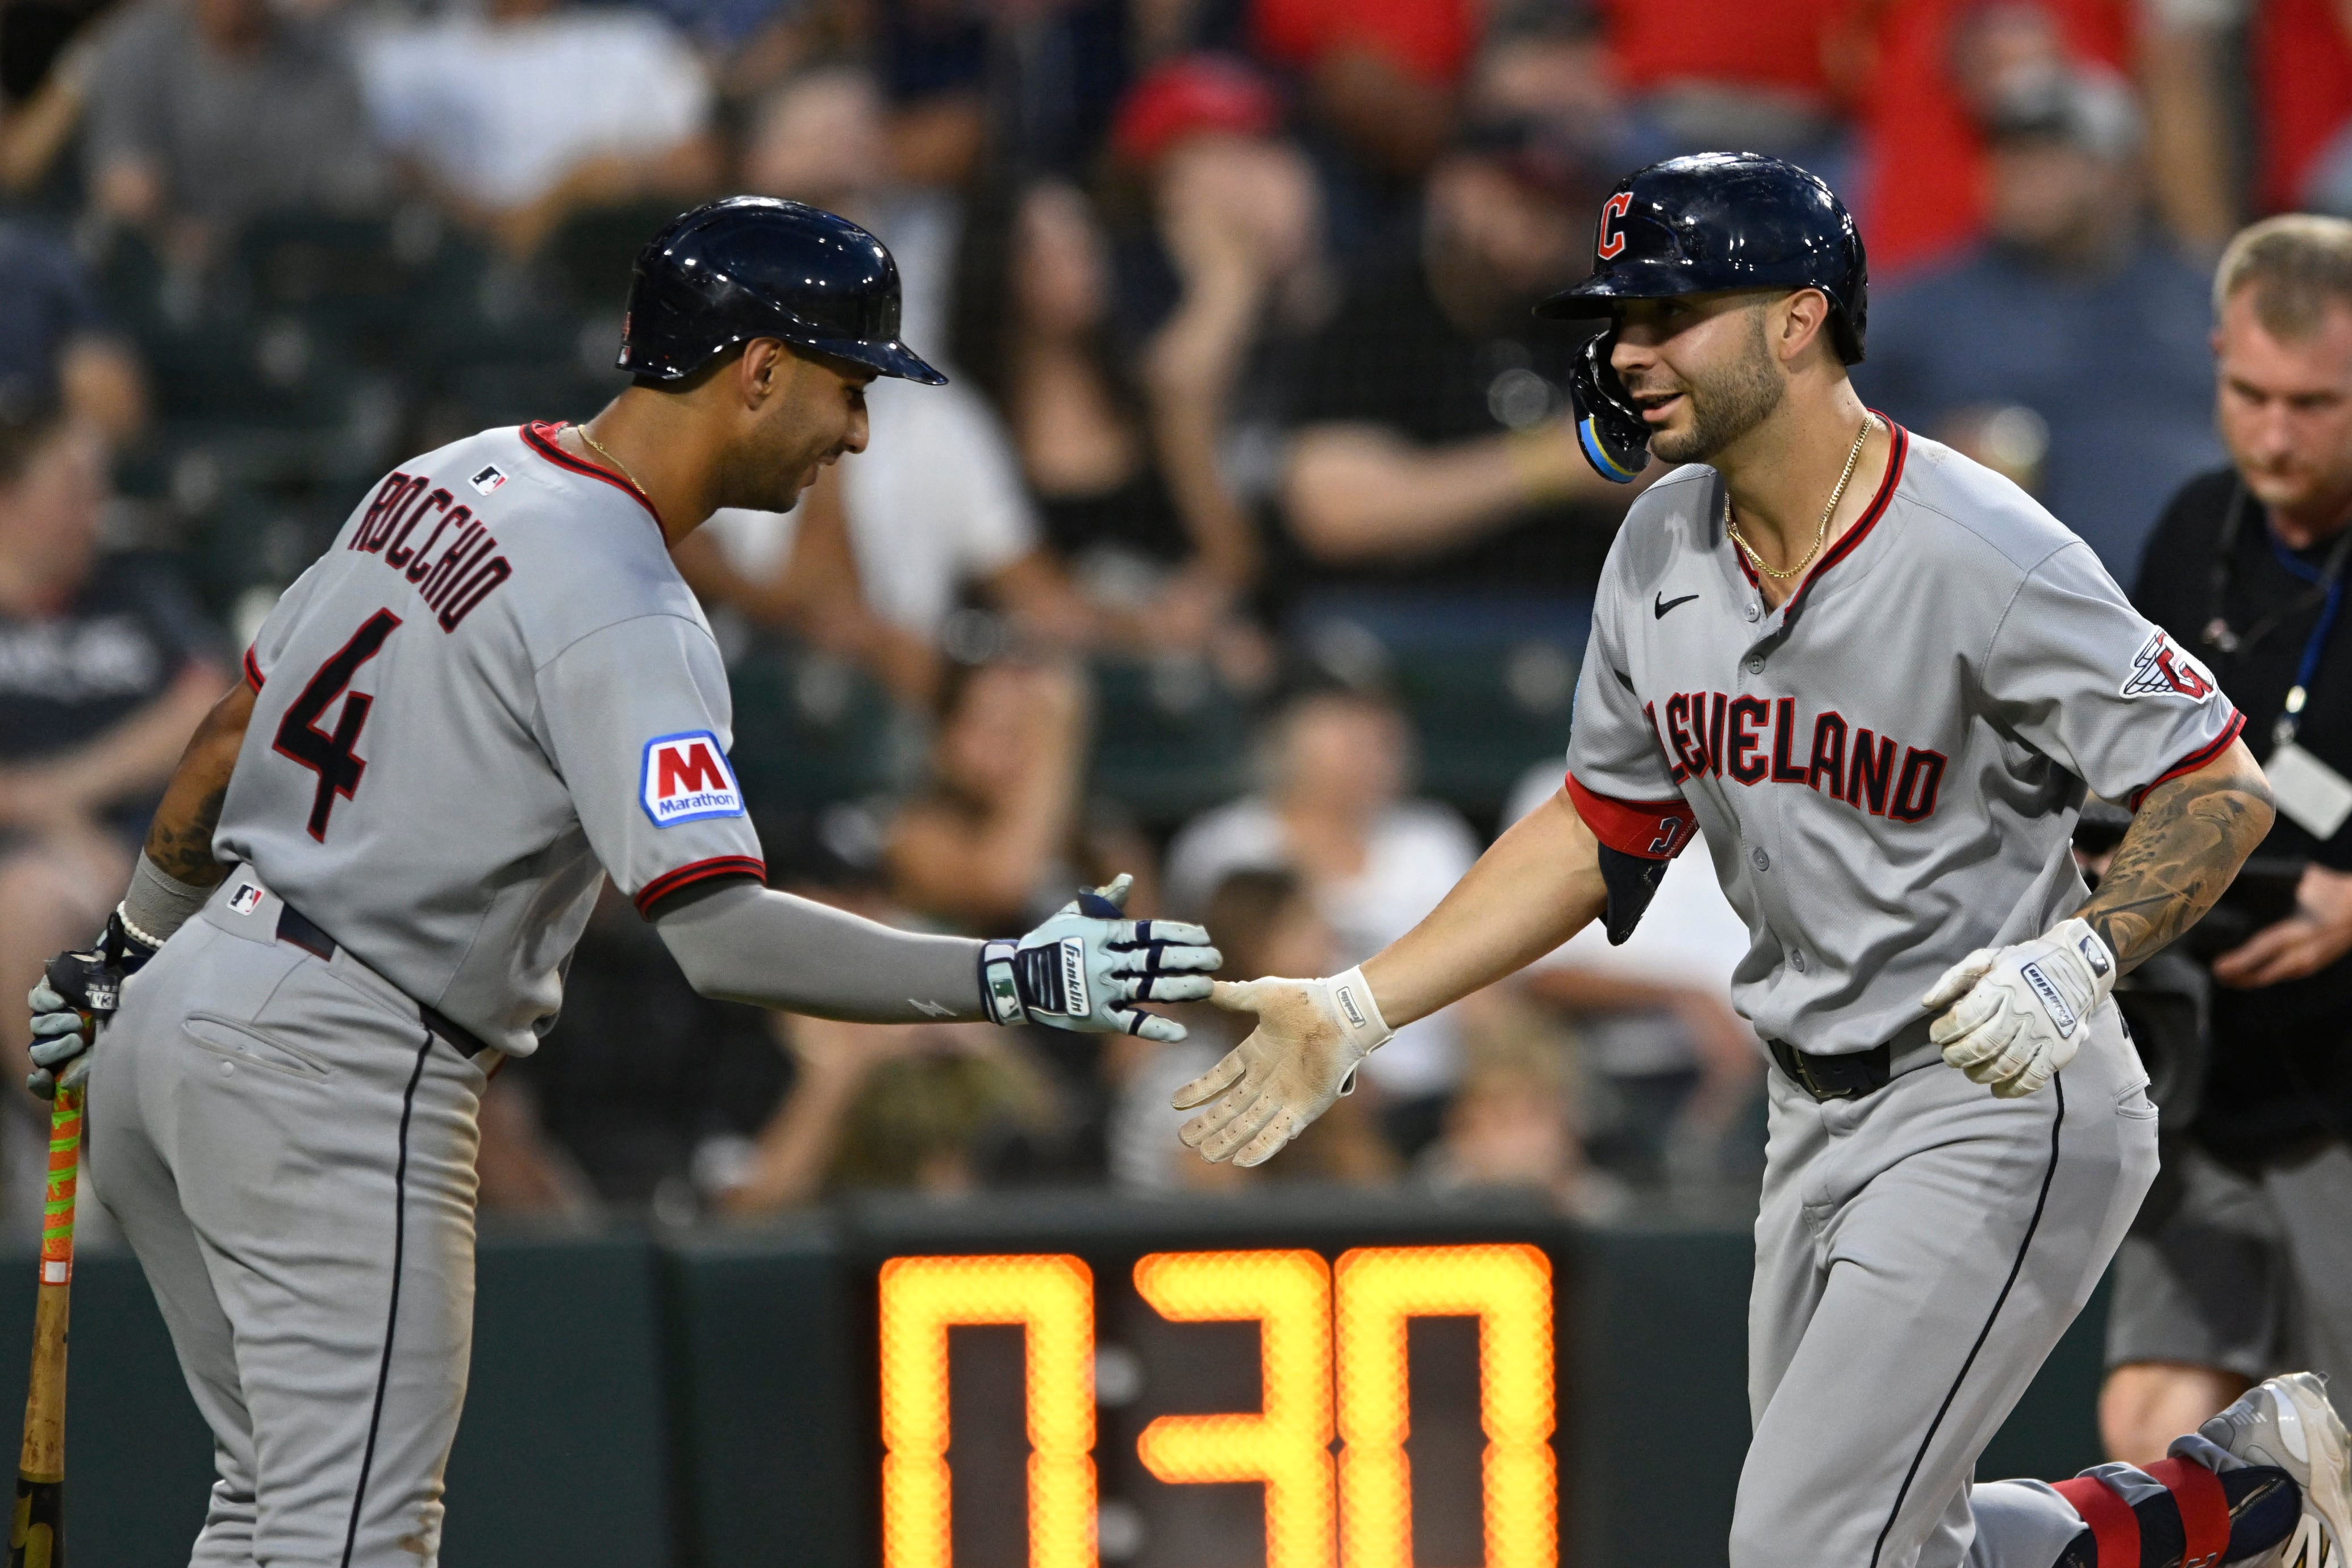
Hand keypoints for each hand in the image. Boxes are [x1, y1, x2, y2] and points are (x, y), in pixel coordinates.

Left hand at [26, 909, 159, 1097]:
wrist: (136, 980)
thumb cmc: (133, 1016)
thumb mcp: (119, 1041)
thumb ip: (94, 1062)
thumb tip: (68, 1081)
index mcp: (75, 1056)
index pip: (49, 1078)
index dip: (43, 1083)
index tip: (49, 1078)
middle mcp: (59, 1037)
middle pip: (40, 1052)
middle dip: (56, 1049)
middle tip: (77, 1041)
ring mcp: (53, 1014)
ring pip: (38, 1027)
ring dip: (54, 1026)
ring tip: (76, 1021)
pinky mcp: (51, 991)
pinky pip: (37, 1000)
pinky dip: (45, 1002)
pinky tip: (60, 1003)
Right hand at [984, 874, 1219, 1042]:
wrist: (1017, 979)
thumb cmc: (1048, 941)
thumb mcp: (1073, 915)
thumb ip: (1106, 900)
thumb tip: (1128, 878)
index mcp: (1103, 934)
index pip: (1149, 932)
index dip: (1179, 934)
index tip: (1203, 936)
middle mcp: (1106, 962)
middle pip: (1156, 960)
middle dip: (1189, 959)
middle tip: (1216, 959)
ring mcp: (1103, 991)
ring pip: (1150, 989)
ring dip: (1181, 988)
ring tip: (1207, 987)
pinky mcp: (1098, 1018)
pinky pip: (1132, 1024)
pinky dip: (1156, 1029)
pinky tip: (1181, 1032)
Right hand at [1172, 968, 1392, 1165]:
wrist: (1343, 1014)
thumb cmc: (1307, 1001)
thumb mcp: (1261, 995)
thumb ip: (1232, 995)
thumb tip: (1203, 986)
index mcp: (1256, 1053)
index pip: (1221, 1077)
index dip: (1199, 1090)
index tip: (1175, 1104)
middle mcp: (1268, 1078)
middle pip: (1231, 1107)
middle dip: (1208, 1124)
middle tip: (1185, 1140)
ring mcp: (1285, 1095)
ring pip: (1249, 1124)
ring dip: (1228, 1140)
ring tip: (1207, 1155)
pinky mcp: (1305, 1108)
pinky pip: (1278, 1133)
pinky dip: (1261, 1148)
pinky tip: (1241, 1161)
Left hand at [1923, 917, 2115, 1097]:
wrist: (2078, 965)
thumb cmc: (2024, 962)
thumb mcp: (1987, 957)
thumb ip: (1954, 978)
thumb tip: (1927, 1004)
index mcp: (2001, 987)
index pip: (1963, 1018)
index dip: (1944, 1032)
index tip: (1937, 1036)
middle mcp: (2022, 1012)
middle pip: (1981, 1046)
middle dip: (1957, 1057)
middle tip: (1950, 1057)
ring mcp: (2043, 1033)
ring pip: (2004, 1065)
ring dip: (1980, 1074)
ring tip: (1971, 1071)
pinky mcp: (2060, 1050)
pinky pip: (2034, 1078)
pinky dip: (2013, 1089)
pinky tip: (1998, 1089)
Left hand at [2211, 864, 2351, 988]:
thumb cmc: (2333, 890)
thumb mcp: (2307, 881)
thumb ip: (2279, 881)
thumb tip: (2245, 872)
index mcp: (2300, 931)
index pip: (2264, 949)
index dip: (2240, 961)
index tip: (2219, 966)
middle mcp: (2304, 951)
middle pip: (2265, 971)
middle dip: (2238, 975)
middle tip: (2215, 972)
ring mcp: (2311, 960)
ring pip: (2274, 975)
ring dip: (2249, 978)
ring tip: (2226, 976)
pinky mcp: (2315, 963)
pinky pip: (2285, 974)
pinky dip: (2265, 975)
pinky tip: (2251, 976)